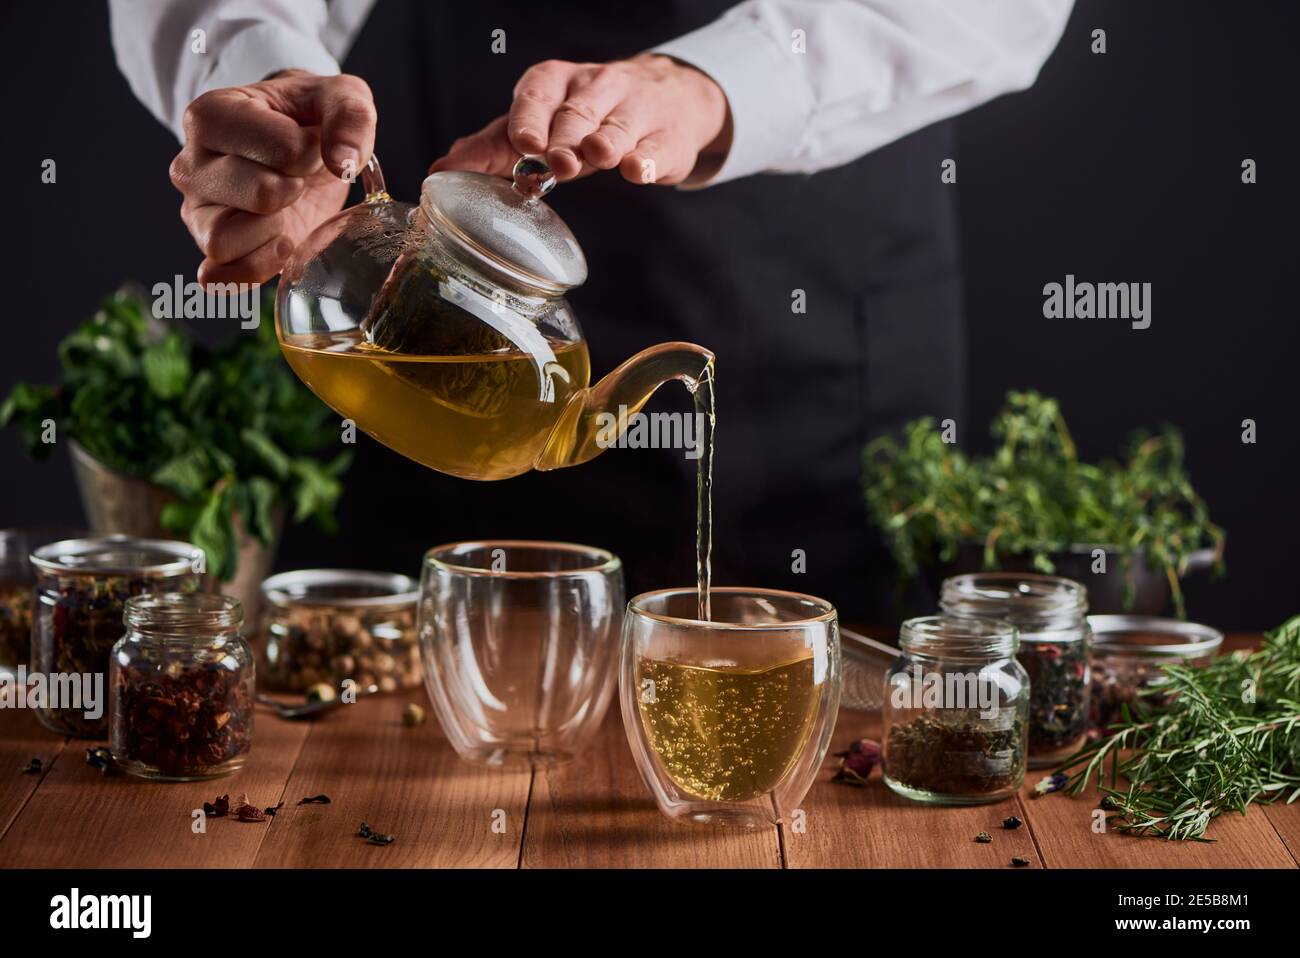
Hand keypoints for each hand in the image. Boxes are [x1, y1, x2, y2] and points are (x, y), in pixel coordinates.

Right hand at [169, 70, 376, 284]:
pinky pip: (222, 276)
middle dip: (296, 190)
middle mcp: (191, 164)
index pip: (282, 150)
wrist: (297, 145)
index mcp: (210, 116)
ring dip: (273, 232)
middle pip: (259, 196)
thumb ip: (351, 116)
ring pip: (225, 240)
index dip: (311, 153)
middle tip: (297, 178)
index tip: (308, 143)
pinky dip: (256, 268)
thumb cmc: (308, 116)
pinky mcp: (212, 248)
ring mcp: (196, 210)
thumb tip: (344, 162)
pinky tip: (281, 246)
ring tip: (286, 211)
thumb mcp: (340, 96)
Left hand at [430, 54, 729, 185]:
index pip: (538, 94)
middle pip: (577, 114)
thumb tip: (439, 170)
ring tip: (598, 156)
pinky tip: (637, 170)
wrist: (664, 101)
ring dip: (606, 143)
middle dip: (567, 138)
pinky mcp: (666, 140)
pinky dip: (647, 160)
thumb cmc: (586, 119)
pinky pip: (656, 150)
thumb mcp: (538, 125)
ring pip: (617, 128)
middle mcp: (597, 88)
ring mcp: (636, 111)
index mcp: (556, 82)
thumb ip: (491, 148)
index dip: (531, 117)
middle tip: (558, 162)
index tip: (525, 142)